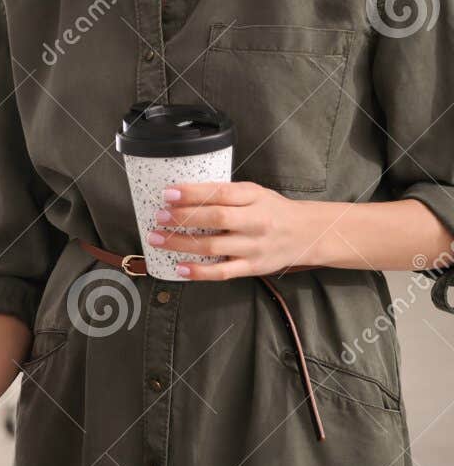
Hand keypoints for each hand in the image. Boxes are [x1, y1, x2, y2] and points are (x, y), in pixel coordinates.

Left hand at [148, 180, 324, 278]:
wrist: (308, 233)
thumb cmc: (272, 210)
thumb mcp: (254, 193)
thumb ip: (225, 193)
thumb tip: (182, 194)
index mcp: (254, 197)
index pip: (220, 193)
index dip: (192, 193)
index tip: (168, 194)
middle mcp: (255, 222)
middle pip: (215, 219)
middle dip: (182, 217)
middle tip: (159, 216)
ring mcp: (254, 246)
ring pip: (212, 247)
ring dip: (180, 243)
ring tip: (157, 239)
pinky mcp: (253, 267)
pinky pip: (222, 272)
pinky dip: (198, 272)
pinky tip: (179, 268)